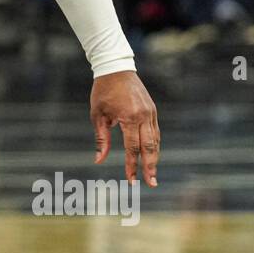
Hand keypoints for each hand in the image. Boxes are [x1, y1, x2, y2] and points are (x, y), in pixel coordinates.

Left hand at [91, 70, 159, 186]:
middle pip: (150, 147)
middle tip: (152, 184)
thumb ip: (101, 139)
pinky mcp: (152, 110)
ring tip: (152, 174)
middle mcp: (144, 116)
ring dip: (155, 158)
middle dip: (150, 167)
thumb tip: (98, 160)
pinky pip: (156, 131)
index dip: (132, 166)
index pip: (132, 148)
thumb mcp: (97, 115)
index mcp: (129, 118)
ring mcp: (151, 112)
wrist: (116, 68)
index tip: (130, 180)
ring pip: (156, 140)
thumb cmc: (102, 91)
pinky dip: (155, 145)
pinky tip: (152, 155)